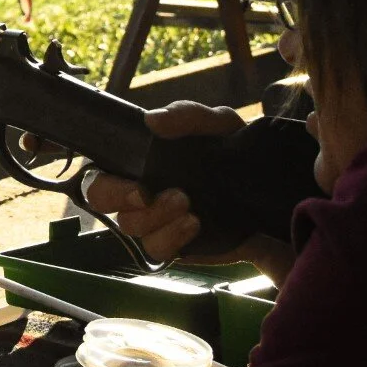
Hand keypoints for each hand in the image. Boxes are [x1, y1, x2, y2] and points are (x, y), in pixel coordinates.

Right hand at [82, 101, 298, 284]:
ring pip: (132, 228)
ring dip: (157, 220)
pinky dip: (172, 238)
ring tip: (189, 209)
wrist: (267, 189)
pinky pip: (157, 251)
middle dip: (121, 200)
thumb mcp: (217, 124)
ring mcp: (154, 220)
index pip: (99, 172)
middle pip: (102, 202)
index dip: (106, 182)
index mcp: (138, 161)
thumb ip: (187, 115)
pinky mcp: (173, 244)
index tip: (138, 186)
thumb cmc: (232, 149)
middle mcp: (139, 191)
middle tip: (149, 196)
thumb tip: (152, 120)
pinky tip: (194, 225)